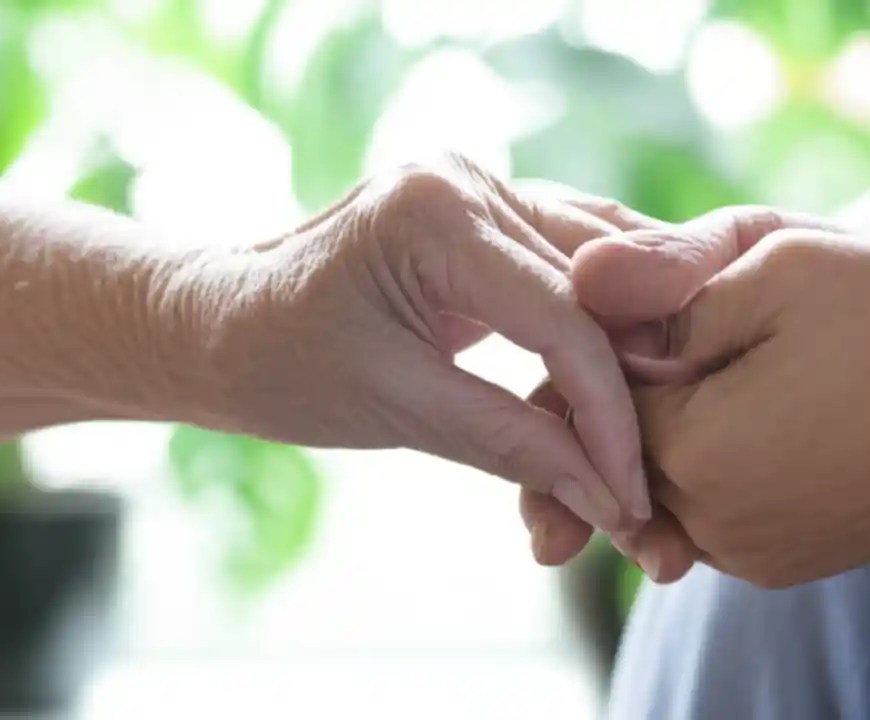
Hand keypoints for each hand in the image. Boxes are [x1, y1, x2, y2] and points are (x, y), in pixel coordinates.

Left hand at [181, 155, 652, 530]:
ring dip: (626, 360)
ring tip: (644, 445)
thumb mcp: (391, 407)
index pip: (565, 315)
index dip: (607, 414)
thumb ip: (507, 443)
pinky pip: (566, 276)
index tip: (629, 496)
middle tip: (652, 483)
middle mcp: (469, 179)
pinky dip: (594, 337)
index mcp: (436, 208)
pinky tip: (623, 391)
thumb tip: (607, 496)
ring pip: (600, 276)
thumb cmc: (276, 362)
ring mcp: (480, 191)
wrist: (217, 328)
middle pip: (599, 287)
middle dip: (630, 388)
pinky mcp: (483, 221)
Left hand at [619, 224, 869, 586]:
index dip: (607, 337)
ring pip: (650, 477)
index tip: (655, 300)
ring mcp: (737, 551)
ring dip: (667, 425)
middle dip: (634, 384)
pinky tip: (749, 418)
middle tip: (704, 333)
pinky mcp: (770, 564)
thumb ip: (671, 274)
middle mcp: (702, 519)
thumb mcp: (785, 263)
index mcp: (690, 446)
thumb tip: (580, 276)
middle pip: (614, 440)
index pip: (589, 389)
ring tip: (736, 373)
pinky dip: (701, 465)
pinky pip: (696, 510)